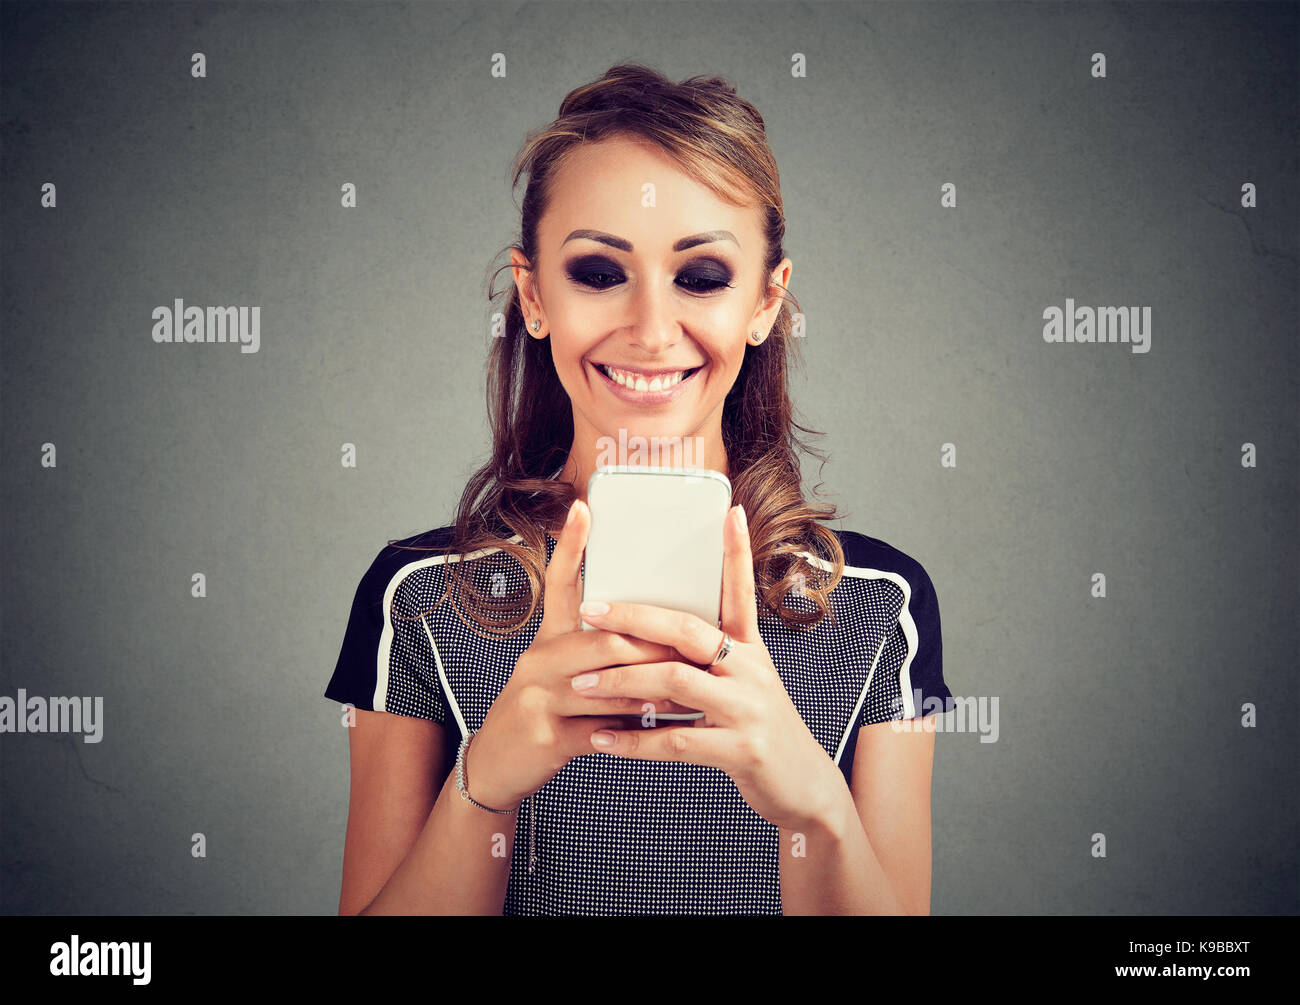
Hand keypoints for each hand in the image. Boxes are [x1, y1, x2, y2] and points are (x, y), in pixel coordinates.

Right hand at [465, 498, 698, 810]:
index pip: (559, 581)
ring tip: (689, 692)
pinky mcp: (545, 735)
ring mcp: (539, 697)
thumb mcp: (560, 672)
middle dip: (653, 644)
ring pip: (606, 684)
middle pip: (603, 638)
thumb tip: (653, 630)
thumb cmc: (542, 714)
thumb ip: (596, 651)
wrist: (496, 765)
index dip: (570, 544)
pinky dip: (634, 732)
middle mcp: (539, 659)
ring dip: (653, 689)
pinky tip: (658, 733)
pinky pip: (601, 730)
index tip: (584, 508)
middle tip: (694, 645)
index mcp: (548, 638)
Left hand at [570, 504, 843, 831]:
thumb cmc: (763, 732)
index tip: (728, 513)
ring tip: (582, 682)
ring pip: (675, 681)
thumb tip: (661, 635)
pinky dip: (634, 742)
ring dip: (621, 681)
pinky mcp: (741, 750)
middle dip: (635, 617)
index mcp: (750, 650)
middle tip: (591, 610)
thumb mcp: (748, 684)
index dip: (736, 551)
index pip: (741, 591)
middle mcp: (751, 671)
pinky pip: (676, 741)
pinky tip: (602, 739)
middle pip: (689, 630)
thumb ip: (712, 659)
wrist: (803, 786)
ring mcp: (748, 709)